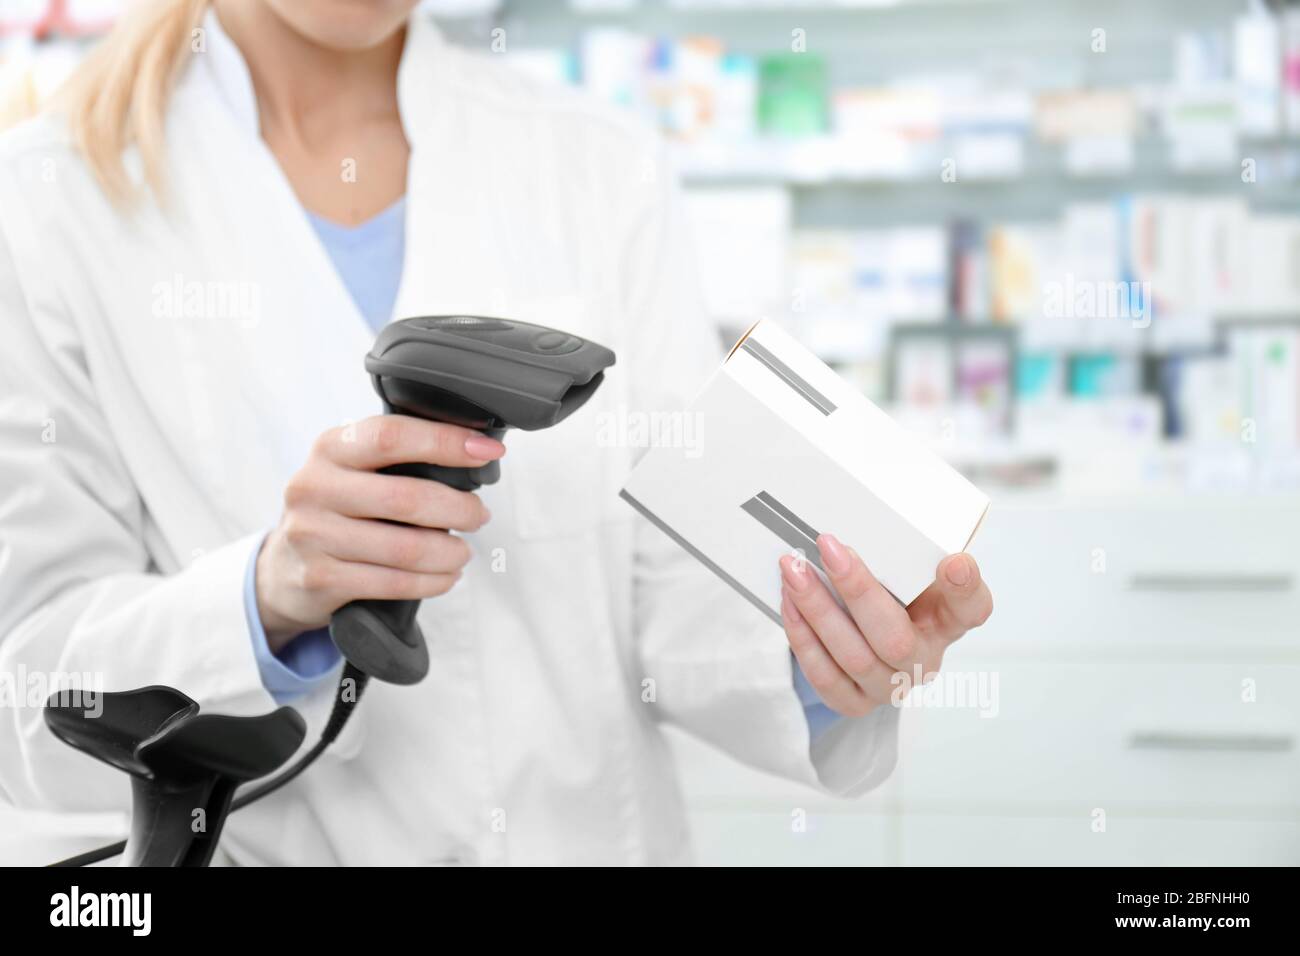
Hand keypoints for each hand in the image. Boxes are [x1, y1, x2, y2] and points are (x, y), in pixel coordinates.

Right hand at [255, 415, 503, 650]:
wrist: (282, 569)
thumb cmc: (337, 510)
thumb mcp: (352, 470)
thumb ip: (397, 457)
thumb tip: (473, 451)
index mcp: (329, 449)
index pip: (392, 436)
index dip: (445, 442)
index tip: (487, 452)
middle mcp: (314, 487)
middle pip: (407, 498)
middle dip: (459, 509)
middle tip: (480, 516)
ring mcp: (313, 536)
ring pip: (406, 548)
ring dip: (450, 552)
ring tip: (463, 552)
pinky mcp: (320, 579)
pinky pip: (394, 583)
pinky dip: (432, 582)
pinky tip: (445, 576)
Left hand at [779, 534, 992, 717]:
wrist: (862, 634)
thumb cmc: (889, 594)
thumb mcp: (904, 569)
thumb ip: (901, 549)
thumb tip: (872, 519)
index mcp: (949, 621)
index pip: (972, 608)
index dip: (965, 588)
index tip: (953, 561)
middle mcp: (925, 661)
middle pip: (895, 640)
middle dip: (857, 591)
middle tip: (828, 547)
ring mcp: (889, 687)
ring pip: (854, 659)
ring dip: (818, 611)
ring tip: (793, 570)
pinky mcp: (854, 702)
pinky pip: (825, 677)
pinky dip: (802, 637)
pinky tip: (789, 602)